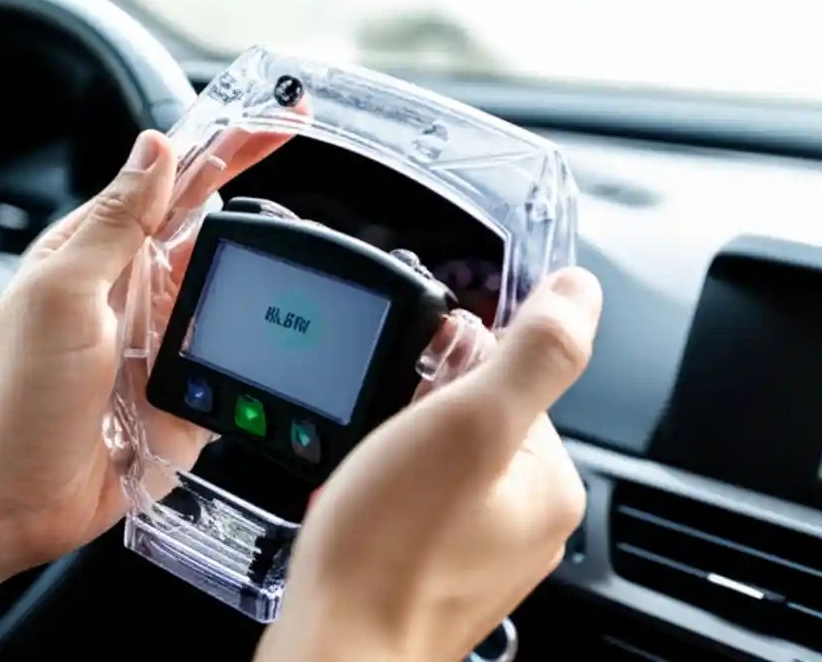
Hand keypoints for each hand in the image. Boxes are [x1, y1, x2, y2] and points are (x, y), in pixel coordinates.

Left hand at [0, 129, 287, 571]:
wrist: (11, 498)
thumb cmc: (15, 397)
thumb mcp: (63, 293)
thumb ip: (115, 222)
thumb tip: (157, 149)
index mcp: (101, 253)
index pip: (175, 182)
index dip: (229, 147)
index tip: (281, 116)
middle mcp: (136, 292)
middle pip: (215, 238)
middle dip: (260, 227)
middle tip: (299, 228)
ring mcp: (162, 346)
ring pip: (234, 301)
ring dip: (258, 300)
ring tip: (284, 302)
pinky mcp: (182, 399)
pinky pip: (233, 369)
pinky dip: (251, 364)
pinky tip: (267, 364)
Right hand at [256, 267, 601, 661]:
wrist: (337, 648)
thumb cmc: (390, 549)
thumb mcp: (468, 425)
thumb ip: (532, 354)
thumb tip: (579, 290)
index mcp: (550, 484)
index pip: (514, 381)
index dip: (457, 370)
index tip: (416, 387)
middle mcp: (527, 522)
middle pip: (475, 420)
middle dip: (420, 413)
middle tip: (384, 440)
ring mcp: (480, 551)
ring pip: (439, 462)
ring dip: (397, 452)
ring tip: (368, 475)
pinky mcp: (435, 570)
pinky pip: (415, 504)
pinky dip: (384, 493)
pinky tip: (362, 505)